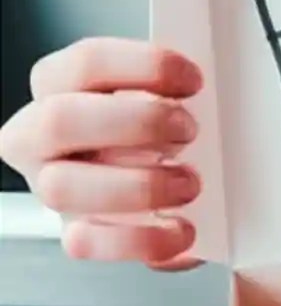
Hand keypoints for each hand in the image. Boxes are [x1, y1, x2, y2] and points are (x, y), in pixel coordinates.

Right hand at [0, 38, 203, 269]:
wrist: (162, 185)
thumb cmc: (159, 132)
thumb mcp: (165, 96)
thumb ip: (176, 89)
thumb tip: (213, 88)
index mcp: (61, 85)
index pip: (85, 62)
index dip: (143, 67)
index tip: (192, 80)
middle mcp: (42, 135)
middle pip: (60, 119)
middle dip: (136, 123)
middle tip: (189, 130)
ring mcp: (51, 186)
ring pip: (62, 187)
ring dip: (138, 185)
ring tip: (188, 184)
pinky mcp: (75, 232)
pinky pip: (86, 242)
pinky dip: (140, 238)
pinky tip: (180, 228)